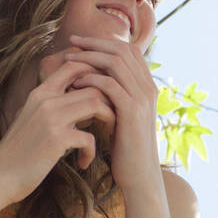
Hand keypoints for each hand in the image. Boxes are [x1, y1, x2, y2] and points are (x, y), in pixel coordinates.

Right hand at [0, 58, 115, 206]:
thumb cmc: (17, 152)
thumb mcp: (31, 119)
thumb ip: (50, 107)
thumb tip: (75, 103)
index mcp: (40, 93)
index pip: (73, 66)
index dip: (96, 73)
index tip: (106, 91)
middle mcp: (46, 100)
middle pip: (92, 84)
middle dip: (110, 99)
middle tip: (113, 117)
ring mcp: (51, 118)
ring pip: (95, 104)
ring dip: (108, 120)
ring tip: (108, 134)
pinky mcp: (56, 139)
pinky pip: (89, 138)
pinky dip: (91, 151)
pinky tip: (84, 162)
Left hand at [63, 34, 161, 195]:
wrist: (139, 175)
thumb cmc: (125, 148)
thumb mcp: (121, 115)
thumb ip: (114, 95)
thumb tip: (91, 78)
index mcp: (147, 85)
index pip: (128, 50)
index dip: (103, 42)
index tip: (80, 42)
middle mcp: (148, 87)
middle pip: (121, 50)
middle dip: (94, 44)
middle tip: (71, 43)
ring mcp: (143, 98)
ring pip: (115, 63)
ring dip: (89, 58)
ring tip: (69, 61)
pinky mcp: (132, 111)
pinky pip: (110, 84)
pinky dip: (91, 79)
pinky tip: (75, 82)